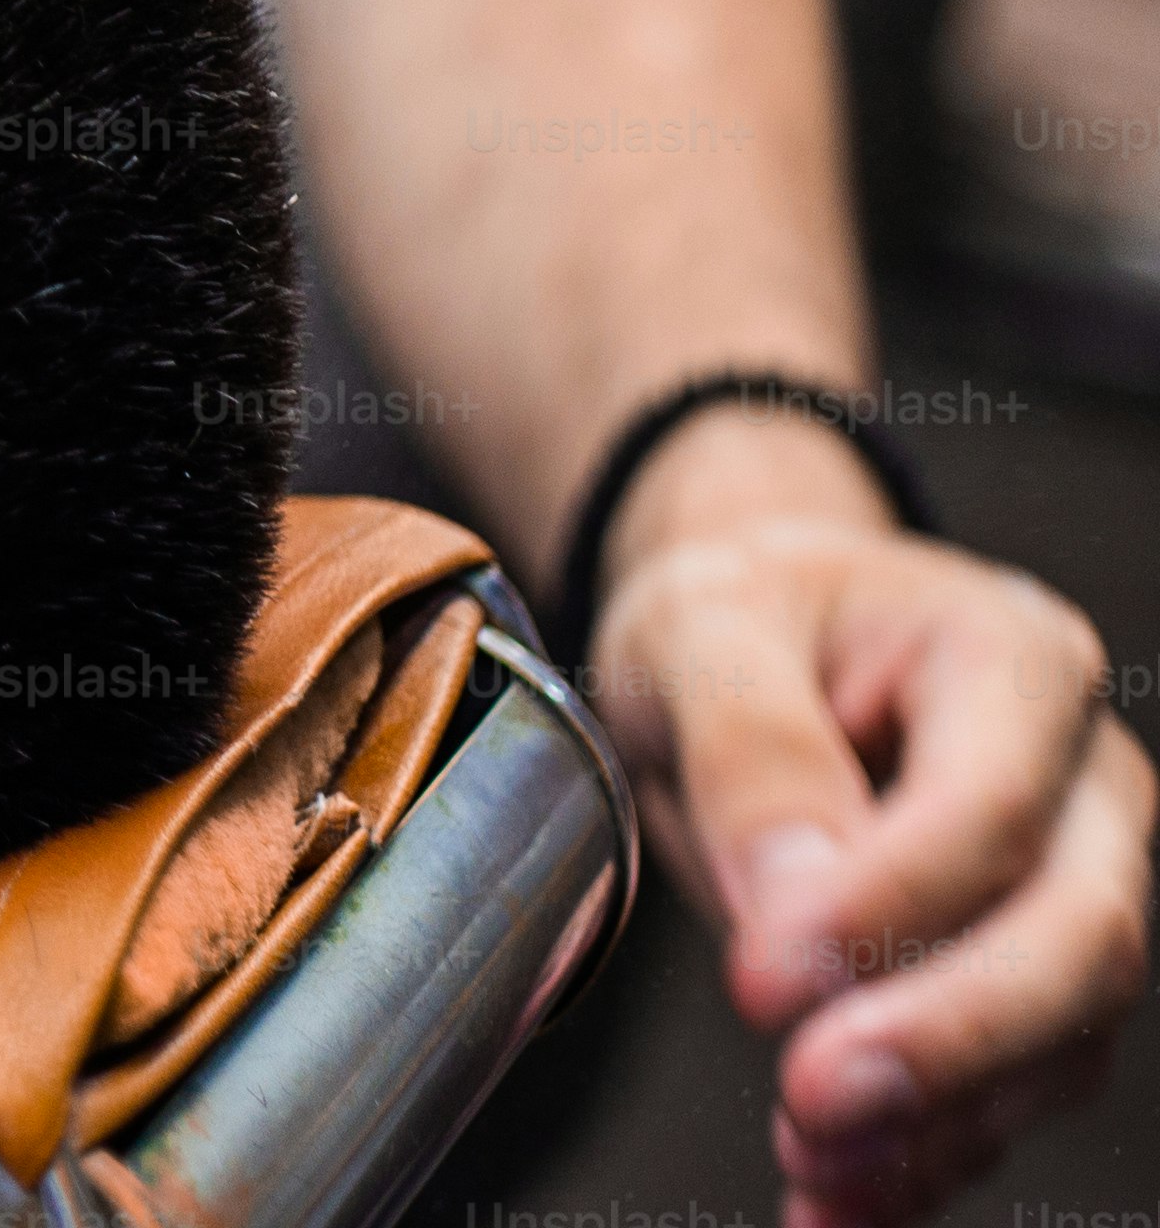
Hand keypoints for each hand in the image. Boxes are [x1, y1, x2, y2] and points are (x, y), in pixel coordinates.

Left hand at [589, 411, 1150, 1227]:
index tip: (769, 976)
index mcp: (1013, 660)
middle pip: (1077, 938)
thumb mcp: (701, 632)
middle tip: (815, 1099)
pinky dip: (924, 1164)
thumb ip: (752, 752)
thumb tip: (795, 914)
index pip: (989, 808)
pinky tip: (836, 1204)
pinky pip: (1007, 1095)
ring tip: (813, 1163)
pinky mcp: (1034, 989)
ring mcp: (1077, 894)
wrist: (758, 640)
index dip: (892, 906)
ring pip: (1061, 1039)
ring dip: (938, 1122)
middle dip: (950, 1039)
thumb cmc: (744, 616)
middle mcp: (1084, 789)